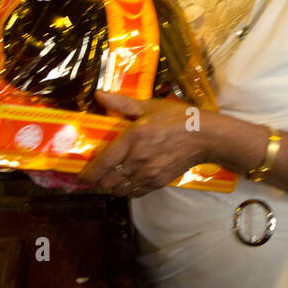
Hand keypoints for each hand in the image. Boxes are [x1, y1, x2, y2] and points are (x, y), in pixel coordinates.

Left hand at [79, 93, 208, 195]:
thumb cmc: (178, 118)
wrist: (205, 137)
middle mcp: (138, 159)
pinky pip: (135, 193)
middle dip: (100, 179)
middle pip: (108, 181)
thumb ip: (122, 103)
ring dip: (114, 185)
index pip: (102, 164)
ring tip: (115, 177)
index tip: (81, 176)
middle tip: (100, 172)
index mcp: (133, 138)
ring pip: (120, 190)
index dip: (88, 174)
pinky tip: (130, 180)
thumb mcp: (150, 106)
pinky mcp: (158, 182)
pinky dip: (128, 190)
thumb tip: (99, 95)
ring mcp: (149, 174)